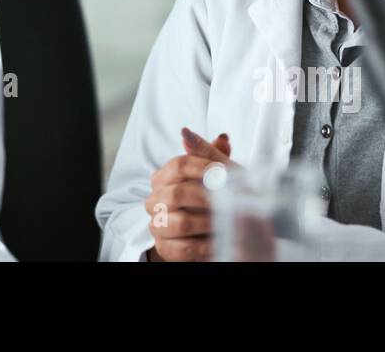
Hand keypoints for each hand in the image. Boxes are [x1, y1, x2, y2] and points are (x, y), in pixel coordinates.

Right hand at [145, 127, 238, 261]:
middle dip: (207, 199)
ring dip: (208, 223)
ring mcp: (158, 224)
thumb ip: (213, 156)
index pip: (179, 164)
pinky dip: (206, 246)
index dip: (203, 167)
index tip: (225, 174)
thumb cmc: (211, 200)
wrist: (207, 234)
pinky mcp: (165, 248)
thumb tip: (214, 135)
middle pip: (177, 193)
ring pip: (180, 222)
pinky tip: (220, 241)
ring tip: (226, 223)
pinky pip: (184, 248)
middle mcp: (155, 199)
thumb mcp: (216, 177)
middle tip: (229, 202)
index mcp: (163, 176)